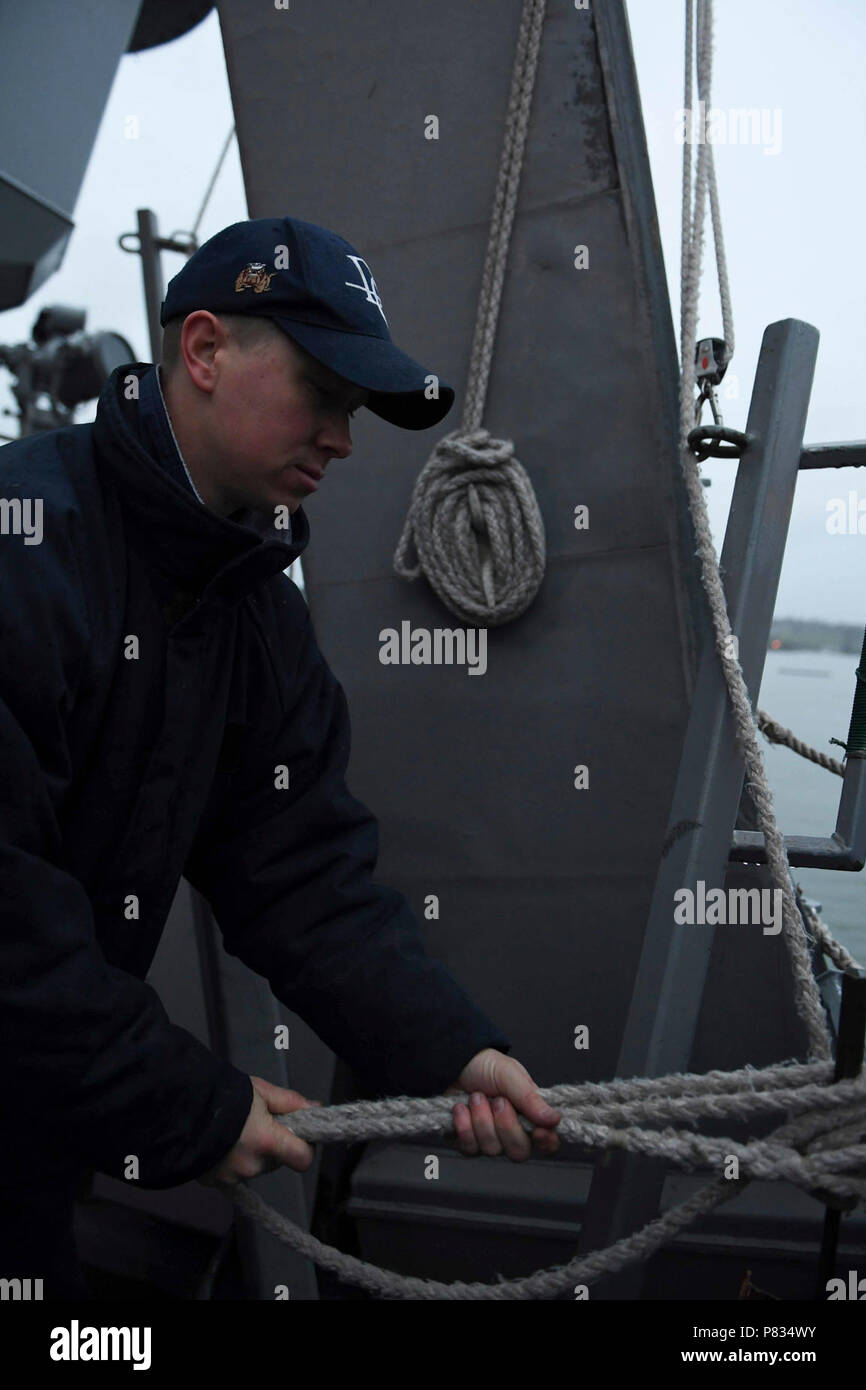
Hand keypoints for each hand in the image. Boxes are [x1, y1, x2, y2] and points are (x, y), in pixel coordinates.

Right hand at [197, 1074, 322, 1187]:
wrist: (178, 1108)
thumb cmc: (222, 1094)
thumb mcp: (260, 1090)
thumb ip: (290, 1102)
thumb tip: (314, 1109)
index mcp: (266, 1141)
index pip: (303, 1158)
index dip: (306, 1147)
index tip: (300, 1135)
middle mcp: (252, 1165)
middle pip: (278, 1161)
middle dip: (275, 1145)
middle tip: (258, 1124)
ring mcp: (232, 1177)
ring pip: (257, 1167)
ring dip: (253, 1154)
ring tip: (235, 1131)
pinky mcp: (216, 1183)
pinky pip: (236, 1174)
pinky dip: (234, 1162)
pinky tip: (222, 1144)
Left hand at [445, 1048, 560, 1161]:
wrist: (452, 1063)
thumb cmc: (485, 1066)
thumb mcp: (510, 1075)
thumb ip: (530, 1098)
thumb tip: (554, 1119)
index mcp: (531, 1114)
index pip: (548, 1141)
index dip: (546, 1142)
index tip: (537, 1132)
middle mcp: (513, 1131)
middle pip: (520, 1152)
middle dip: (506, 1126)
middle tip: (497, 1100)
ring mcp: (490, 1139)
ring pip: (493, 1150)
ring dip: (482, 1120)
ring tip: (475, 1096)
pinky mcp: (469, 1142)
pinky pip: (470, 1148)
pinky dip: (464, 1126)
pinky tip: (461, 1108)